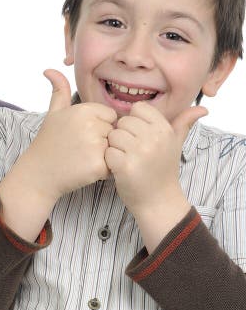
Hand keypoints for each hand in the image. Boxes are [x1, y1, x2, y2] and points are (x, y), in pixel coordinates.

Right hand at [22, 70, 116, 198]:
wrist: (38, 174)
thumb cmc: (47, 143)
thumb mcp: (53, 113)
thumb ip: (58, 90)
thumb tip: (49, 69)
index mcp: (83, 109)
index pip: (110, 116)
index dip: (98, 127)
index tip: (79, 135)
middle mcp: (90, 124)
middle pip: (114, 132)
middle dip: (101, 142)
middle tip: (79, 149)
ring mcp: (94, 145)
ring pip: (115, 147)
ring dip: (104, 155)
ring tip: (82, 159)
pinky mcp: (98, 165)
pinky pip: (114, 164)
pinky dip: (103, 170)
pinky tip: (84, 169)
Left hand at [105, 101, 203, 249]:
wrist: (160, 201)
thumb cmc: (164, 170)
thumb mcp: (176, 144)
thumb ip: (183, 123)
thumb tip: (202, 108)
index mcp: (165, 129)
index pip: (138, 108)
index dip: (134, 120)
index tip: (140, 135)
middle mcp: (154, 138)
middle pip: (123, 122)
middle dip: (123, 135)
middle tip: (133, 151)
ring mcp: (139, 152)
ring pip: (113, 136)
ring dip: (115, 148)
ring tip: (127, 159)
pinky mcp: (125, 166)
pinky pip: (108, 152)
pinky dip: (110, 161)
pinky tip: (121, 168)